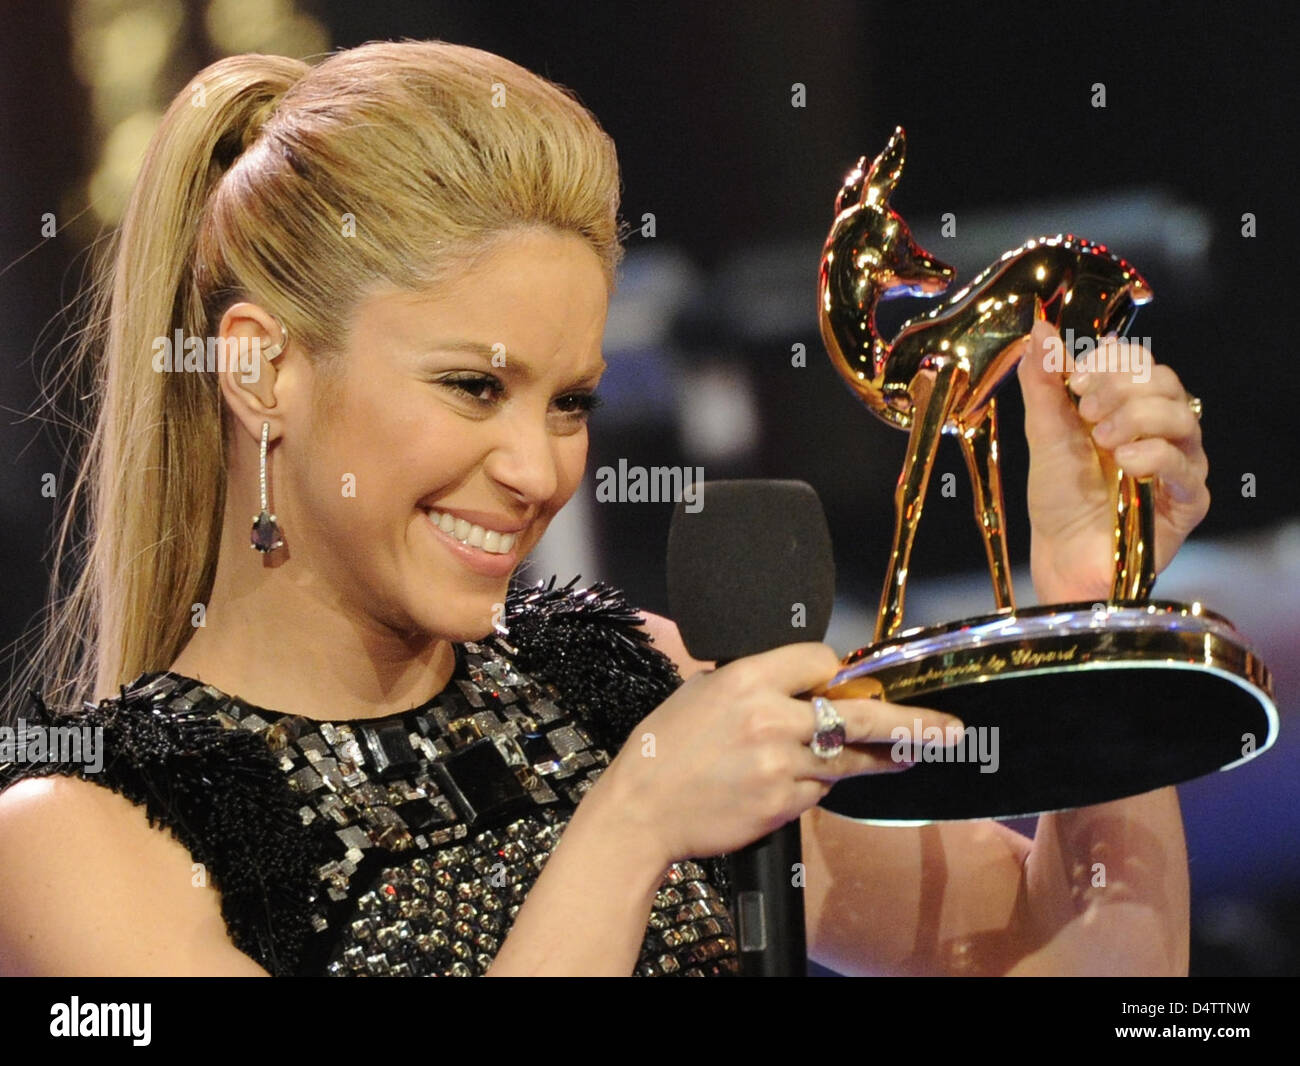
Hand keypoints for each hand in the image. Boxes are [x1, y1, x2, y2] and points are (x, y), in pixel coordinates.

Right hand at [591, 642, 961, 864]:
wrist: (641, 810)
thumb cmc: (664, 747)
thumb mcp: (702, 691)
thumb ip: (753, 683)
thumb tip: (799, 680)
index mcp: (748, 680)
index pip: (822, 661)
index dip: (835, 671)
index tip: (842, 680)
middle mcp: (772, 719)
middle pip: (861, 715)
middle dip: (912, 723)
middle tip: (951, 729)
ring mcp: (782, 765)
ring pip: (849, 758)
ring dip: (880, 757)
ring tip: (915, 752)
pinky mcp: (784, 804)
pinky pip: (821, 787)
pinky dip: (823, 781)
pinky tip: (813, 780)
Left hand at [1017, 320, 1209, 602]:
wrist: (1062, 553)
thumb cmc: (1058, 497)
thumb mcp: (1043, 433)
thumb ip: (1043, 383)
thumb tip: (1039, 330)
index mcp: (1126, 406)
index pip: (1137, 359)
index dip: (1108, 361)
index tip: (1073, 382)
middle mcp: (1159, 428)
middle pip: (1163, 380)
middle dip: (1120, 387)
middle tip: (1087, 413)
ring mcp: (1179, 461)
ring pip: (1179, 414)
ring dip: (1136, 417)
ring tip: (1102, 440)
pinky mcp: (1189, 498)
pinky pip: (1185, 463)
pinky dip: (1153, 455)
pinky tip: (1124, 464)